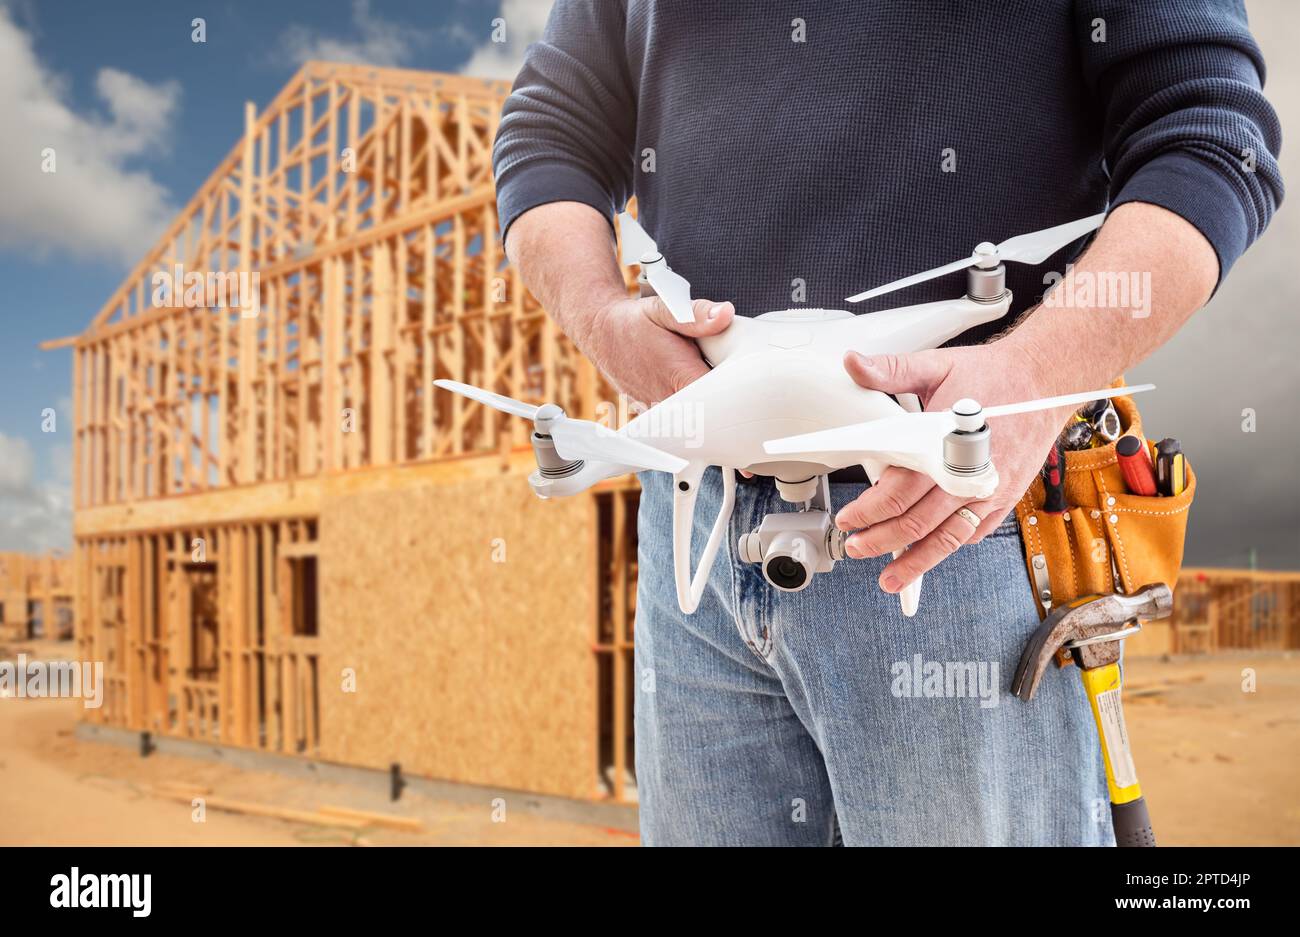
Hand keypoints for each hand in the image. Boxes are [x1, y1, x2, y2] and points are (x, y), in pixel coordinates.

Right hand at [589, 295, 734, 405]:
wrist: (601, 332)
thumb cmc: (633, 323)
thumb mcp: (666, 309)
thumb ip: (698, 315)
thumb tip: (724, 314)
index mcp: (680, 377)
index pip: (722, 399)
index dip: (737, 392)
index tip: (743, 382)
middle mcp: (668, 399)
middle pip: (710, 412)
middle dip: (723, 398)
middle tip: (721, 376)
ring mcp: (658, 409)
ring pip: (693, 417)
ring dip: (703, 404)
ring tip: (703, 381)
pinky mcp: (650, 412)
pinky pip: (676, 418)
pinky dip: (685, 407)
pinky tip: (685, 388)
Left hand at [834, 340, 1070, 593]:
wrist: (1047, 381)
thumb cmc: (994, 376)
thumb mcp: (936, 366)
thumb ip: (890, 371)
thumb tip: (854, 363)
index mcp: (943, 448)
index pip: (895, 493)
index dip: (867, 513)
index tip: (848, 521)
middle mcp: (967, 477)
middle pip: (915, 524)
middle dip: (880, 541)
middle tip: (856, 548)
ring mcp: (988, 492)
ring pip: (946, 539)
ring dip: (915, 562)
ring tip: (891, 578)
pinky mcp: (1005, 498)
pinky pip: (973, 533)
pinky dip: (950, 547)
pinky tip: (930, 555)